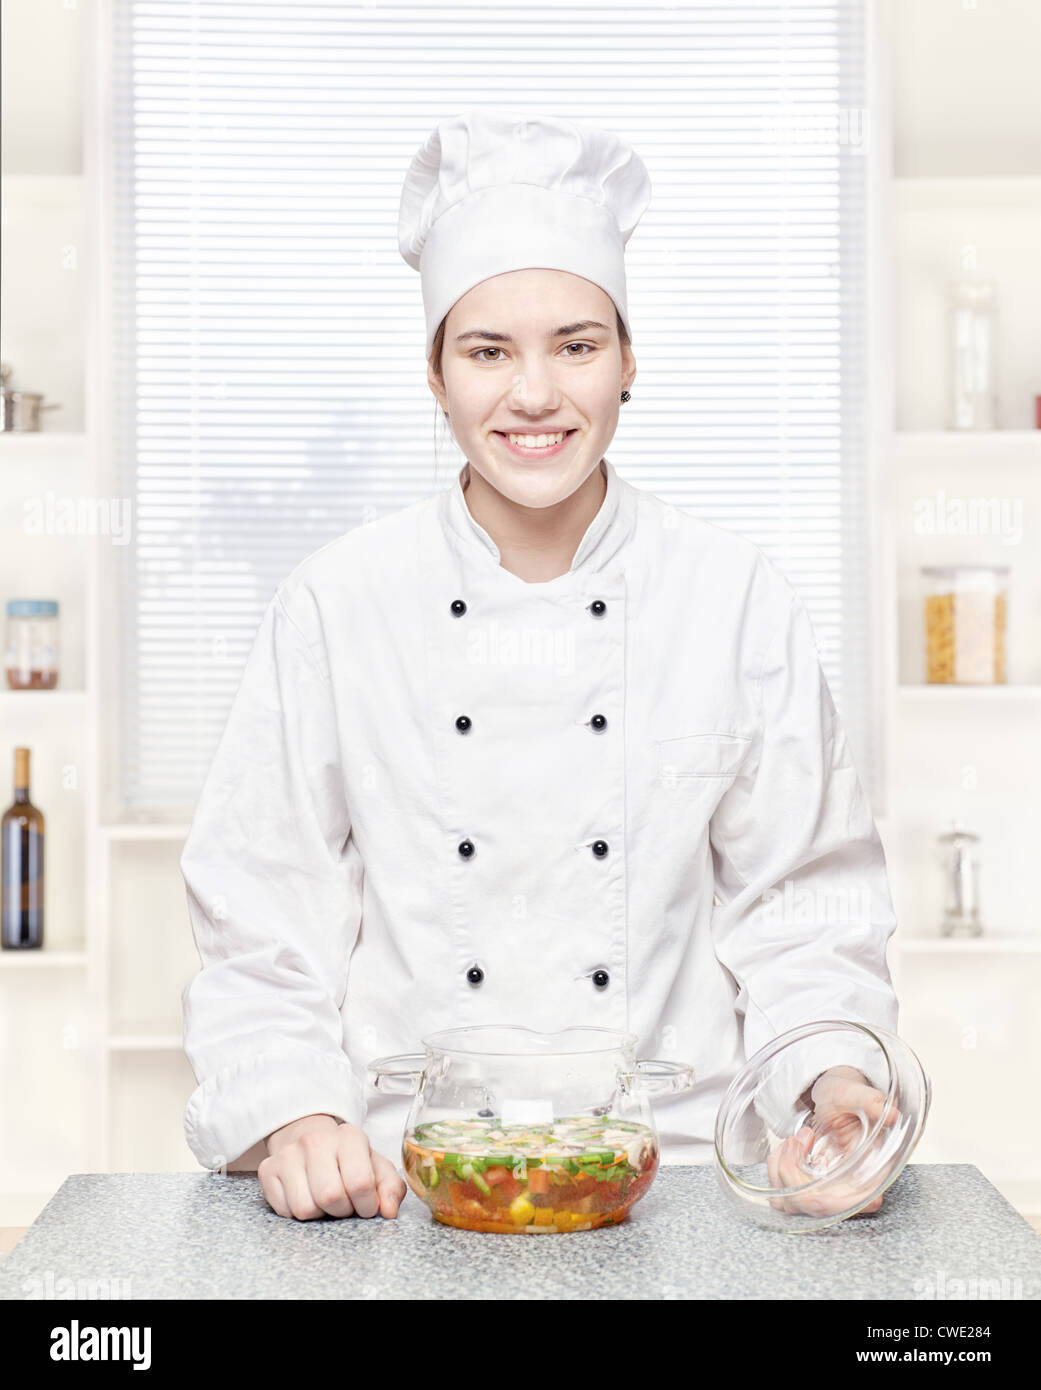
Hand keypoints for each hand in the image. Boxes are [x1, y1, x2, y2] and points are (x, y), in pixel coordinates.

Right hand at [258, 1113, 406, 1220]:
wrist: (309, 1137)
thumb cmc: (347, 1158)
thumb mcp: (376, 1166)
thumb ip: (391, 1188)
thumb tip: (389, 1211)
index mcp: (349, 1136)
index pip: (360, 1183)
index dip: (367, 1205)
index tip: (366, 1204)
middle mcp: (316, 1140)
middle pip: (330, 1197)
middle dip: (342, 1210)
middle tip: (344, 1202)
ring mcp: (288, 1154)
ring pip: (305, 1208)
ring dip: (319, 1213)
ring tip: (324, 1198)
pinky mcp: (268, 1170)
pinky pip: (285, 1211)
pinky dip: (297, 1212)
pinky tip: (305, 1195)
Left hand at [766, 1066, 900, 1217]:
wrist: (835, 1100)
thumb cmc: (849, 1100)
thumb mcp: (857, 1095)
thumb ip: (871, 1102)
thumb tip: (890, 1113)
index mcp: (871, 1174)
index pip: (853, 1205)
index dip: (830, 1198)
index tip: (818, 1166)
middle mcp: (849, 1191)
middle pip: (814, 1205)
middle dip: (794, 1172)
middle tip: (798, 1138)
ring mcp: (825, 1193)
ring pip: (793, 1204)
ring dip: (782, 1169)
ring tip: (794, 1139)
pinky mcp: (807, 1189)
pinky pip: (782, 1196)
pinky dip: (775, 1171)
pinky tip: (788, 1147)